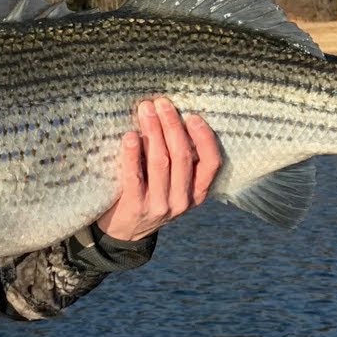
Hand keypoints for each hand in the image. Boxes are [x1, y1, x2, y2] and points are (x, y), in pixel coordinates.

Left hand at [96, 97, 220, 241]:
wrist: (124, 233)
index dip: (204, 138)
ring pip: (161, 162)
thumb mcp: (174, 186)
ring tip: (145, 111)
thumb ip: (179, 161)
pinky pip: (135, 176)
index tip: (193, 116)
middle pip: (183, 157)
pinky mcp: (135, 207)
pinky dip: (132, 154)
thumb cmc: (151, 197)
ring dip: (153, 132)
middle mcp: (182, 200)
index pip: (212, 163)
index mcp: (197, 192)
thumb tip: (173, 116)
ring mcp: (159, 205)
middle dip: (172, 125)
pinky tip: (129, 136)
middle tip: (161, 103)